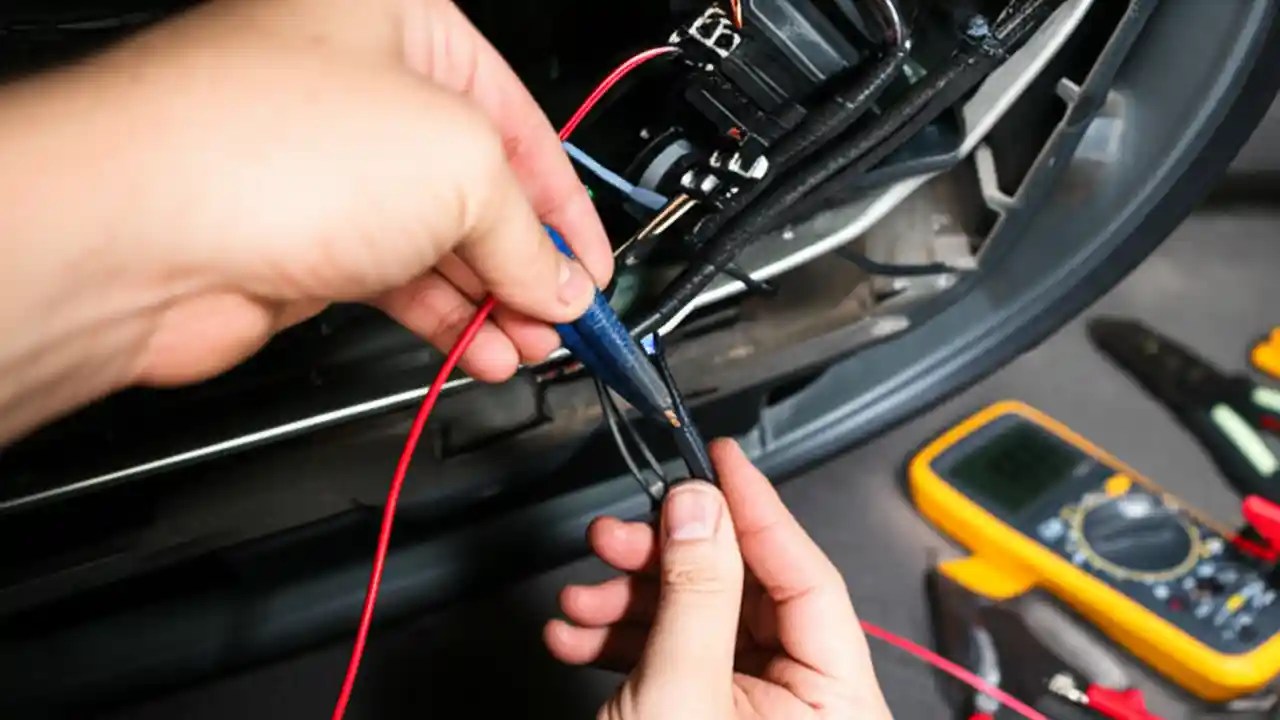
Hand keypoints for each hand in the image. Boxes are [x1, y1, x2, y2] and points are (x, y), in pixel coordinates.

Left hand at [0, 0, 610, 439]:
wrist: (135, 233)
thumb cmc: (262, 147)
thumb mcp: (461, 166)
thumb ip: (527, 234)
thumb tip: (559, 281)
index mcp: (401, 21)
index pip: (518, 117)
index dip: (568, 200)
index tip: (594, 263)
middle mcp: (360, 89)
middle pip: (477, 186)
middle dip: (529, 261)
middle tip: (569, 315)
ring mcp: (325, 169)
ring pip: (435, 242)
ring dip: (492, 302)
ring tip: (532, 346)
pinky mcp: (299, 242)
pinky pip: (394, 282)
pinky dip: (444, 320)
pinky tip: (480, 352)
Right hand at [545, 440, 892, 719]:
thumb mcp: (680, 693)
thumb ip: (695, 593)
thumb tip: (702, 506)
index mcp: (836, 705)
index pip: (808, 576)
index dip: (759, 508)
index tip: (720, 456)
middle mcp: (804, 707)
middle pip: (742, 594)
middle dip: (668, 561)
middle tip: (619, 535)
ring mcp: (751, 714)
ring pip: (697, 622)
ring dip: (629, 601)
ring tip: (580, 600)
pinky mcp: (704, 719)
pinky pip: (670, 658)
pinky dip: (620, 641)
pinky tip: (576, 637)